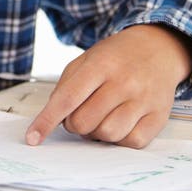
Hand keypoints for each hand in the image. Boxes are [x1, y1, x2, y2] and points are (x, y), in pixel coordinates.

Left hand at [25, 24, 191, 148]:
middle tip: (81, 113)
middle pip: (84, 122)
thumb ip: (67, 86)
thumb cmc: (116, 56)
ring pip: (107, 135)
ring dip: (97, 133)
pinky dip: (120, 139)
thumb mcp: (86, 59)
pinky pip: (131, 142)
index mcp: (100, 64)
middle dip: (74, 124)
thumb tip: (52, 118)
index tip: (32, 137)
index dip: (47, 120)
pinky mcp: (158, 116)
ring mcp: (143, 100)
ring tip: (101, 117)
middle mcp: (123, 82)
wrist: (157, 47)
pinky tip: (120, 122)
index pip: (67, 98)